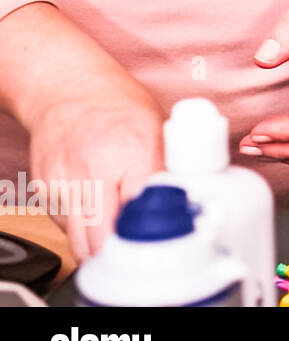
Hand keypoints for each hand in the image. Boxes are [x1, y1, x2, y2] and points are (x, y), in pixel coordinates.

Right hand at [27, 87, 164, 259]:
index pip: (143, 213)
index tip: (166, 239)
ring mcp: (65, 183)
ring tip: (120, 235)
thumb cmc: (119, 107)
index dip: (155, 233)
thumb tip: (191, 202)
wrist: (68, 90)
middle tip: (141, 249)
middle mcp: (94, 172)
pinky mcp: (46, 191)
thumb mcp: (160, 130)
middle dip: (125, 250)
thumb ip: (172, 168)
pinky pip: (64, 228)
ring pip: (81, 241)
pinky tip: (97, 213)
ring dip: (101, 247)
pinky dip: (82, 230)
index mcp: (133, 155)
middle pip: (106, 238)